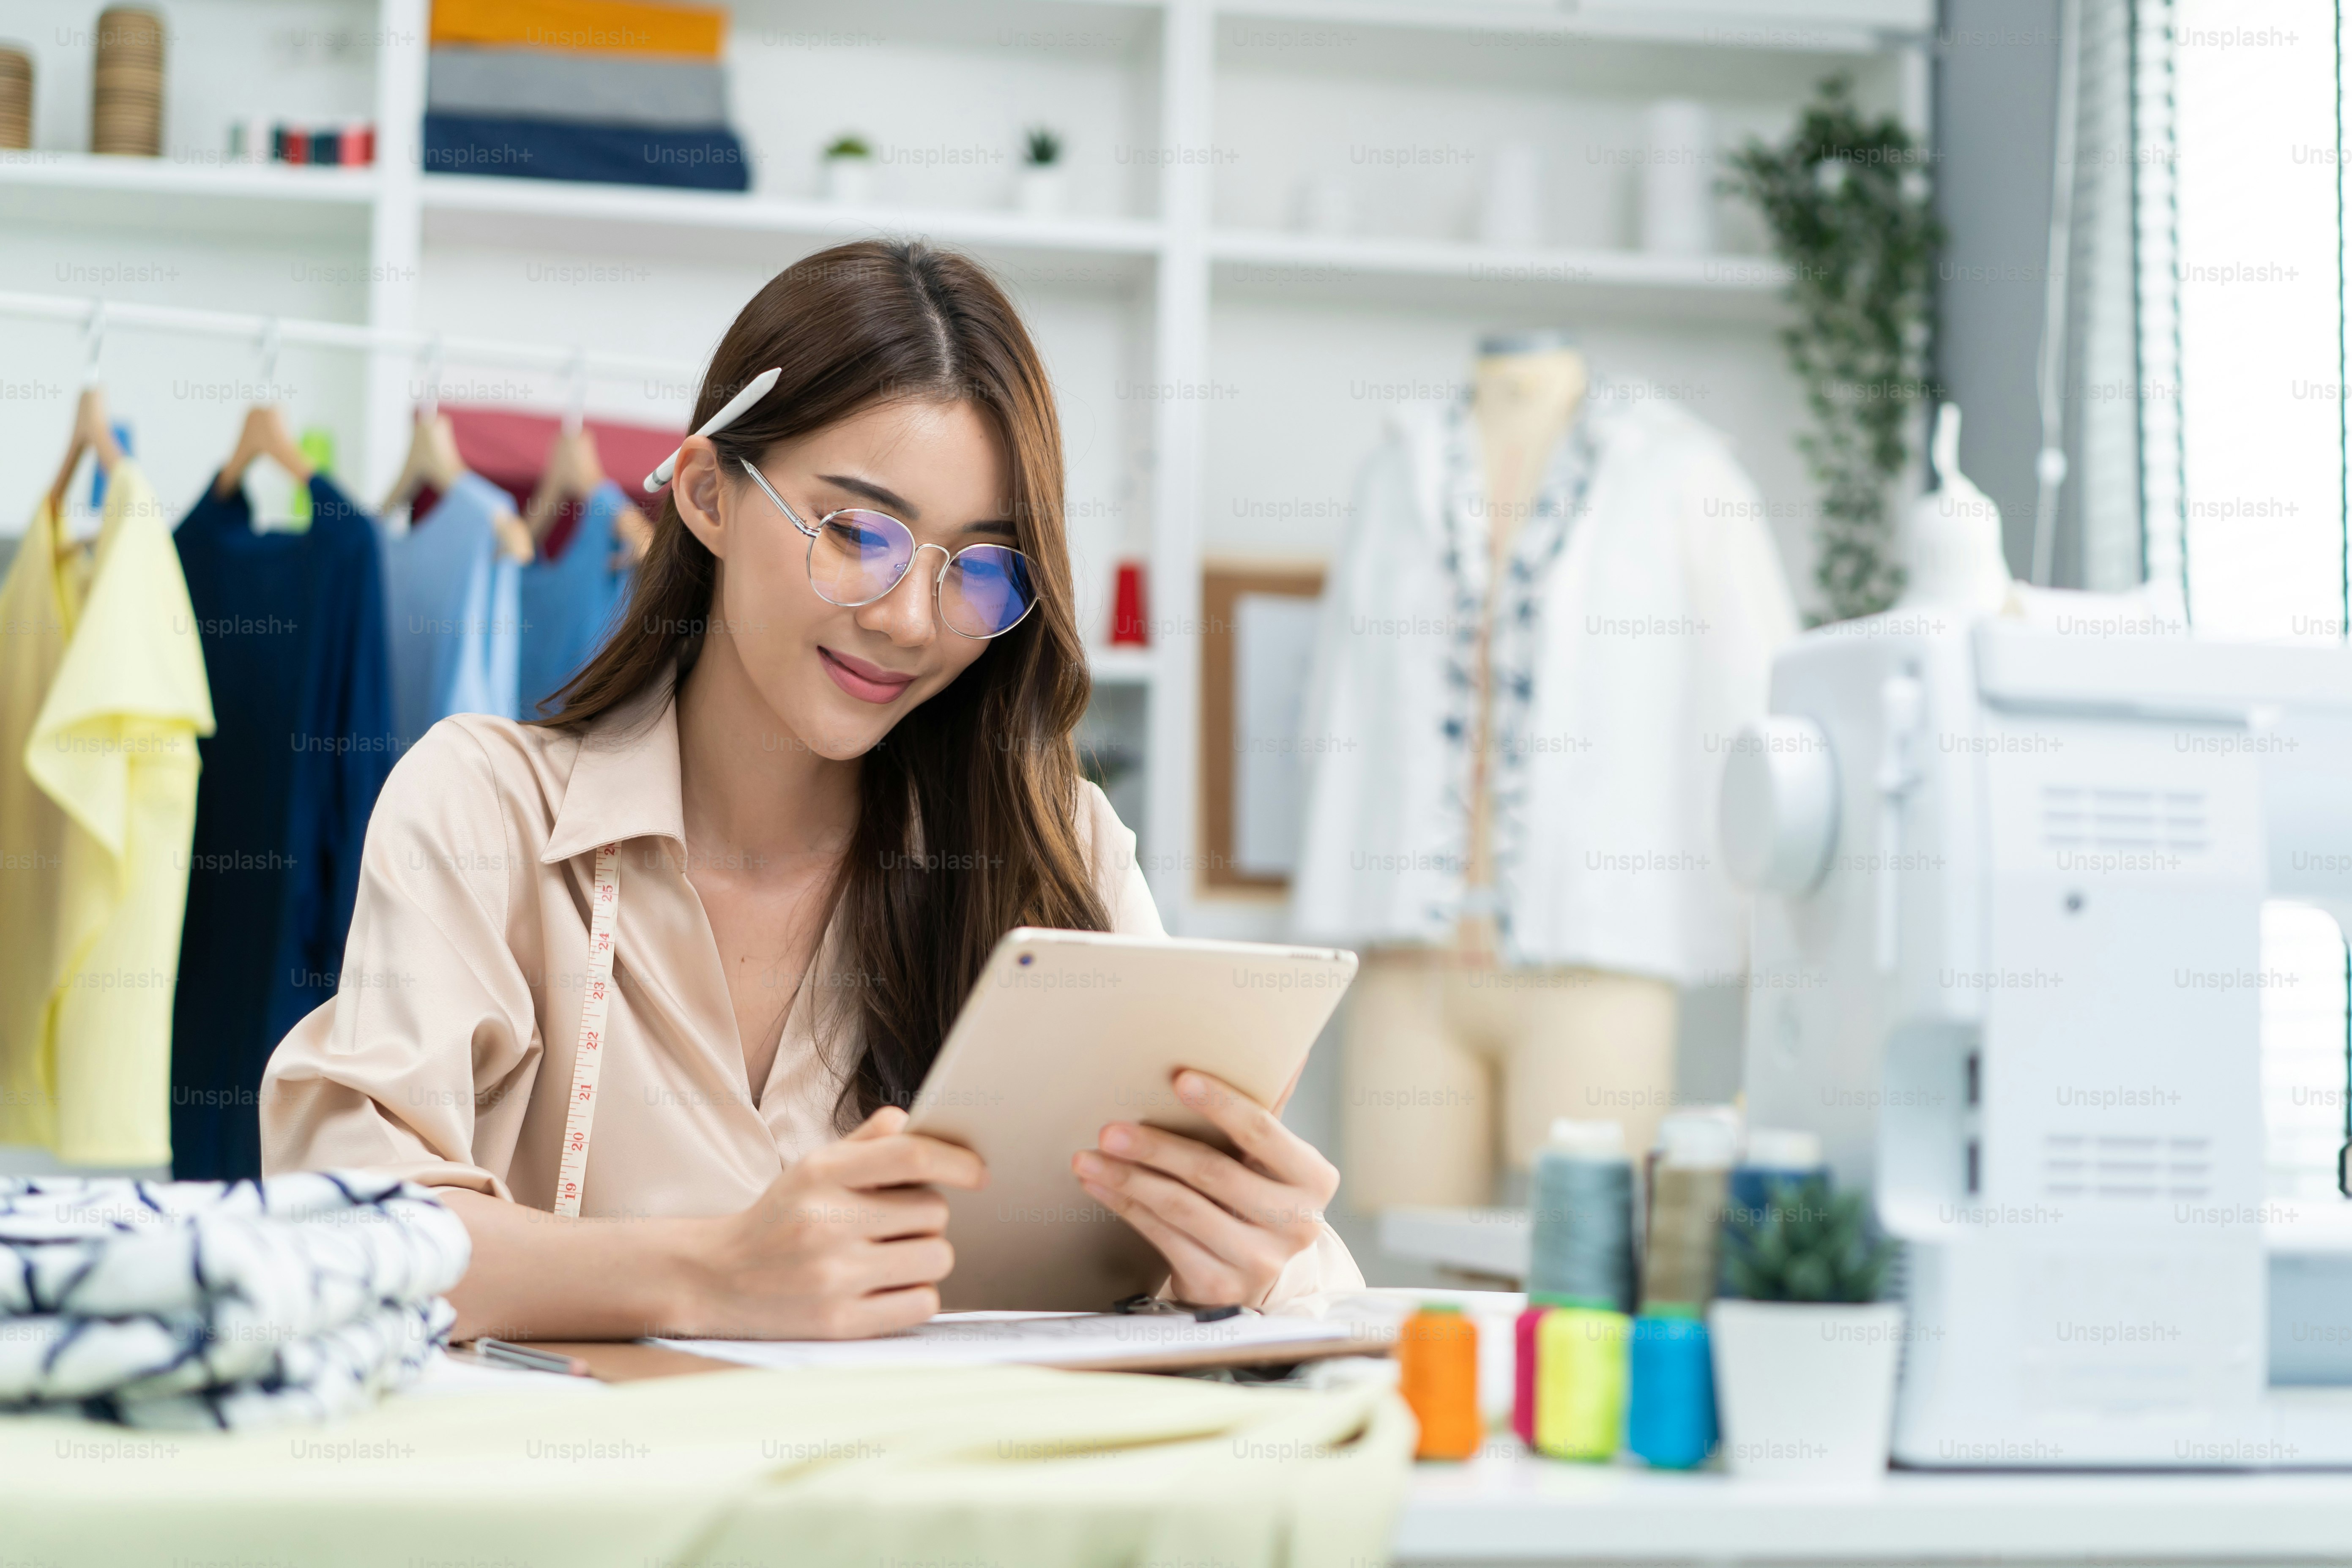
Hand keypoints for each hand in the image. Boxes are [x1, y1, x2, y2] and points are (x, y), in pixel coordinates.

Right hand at [698, 1106, 983, 1337]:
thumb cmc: (777, 1220)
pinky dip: (916, 1295)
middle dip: (926, 1217)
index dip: (957, 1160)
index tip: (978, 1171)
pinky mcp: (839, 1323)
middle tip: (895, 1225)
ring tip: (891, 1256)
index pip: (911, 1155)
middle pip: (933, 1211)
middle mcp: (826, 1222)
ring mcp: (833, 1276)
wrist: (714, 1279)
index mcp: (820, 1174)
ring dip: (925, 1255)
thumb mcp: (809, 1169)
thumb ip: (862, 1145)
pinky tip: (887, 1287)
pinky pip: (922, 1303)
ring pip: (936, 1257)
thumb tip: (907, 1121)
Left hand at [1071, 1069, 1339, 1307]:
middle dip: (1156, 1147)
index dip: (1221, 1103)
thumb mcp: (1271, 1158)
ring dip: (1129, 1178)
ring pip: (1181, 1208)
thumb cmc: (1255, 1195)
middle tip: (1109, 1128)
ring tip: (1089, 1157)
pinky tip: (1099, 1186)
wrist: (1252, 1272)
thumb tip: (1285, 1049)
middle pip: (1214, 1173)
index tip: (1179, 1079)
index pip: (1263, 1131)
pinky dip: (1126, 1207)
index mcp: (1314, 1180)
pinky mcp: (1220, 1288)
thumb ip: (1269, 1107)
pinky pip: (1162, 1238)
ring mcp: (1260, 1261)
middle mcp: (1297, 1224)